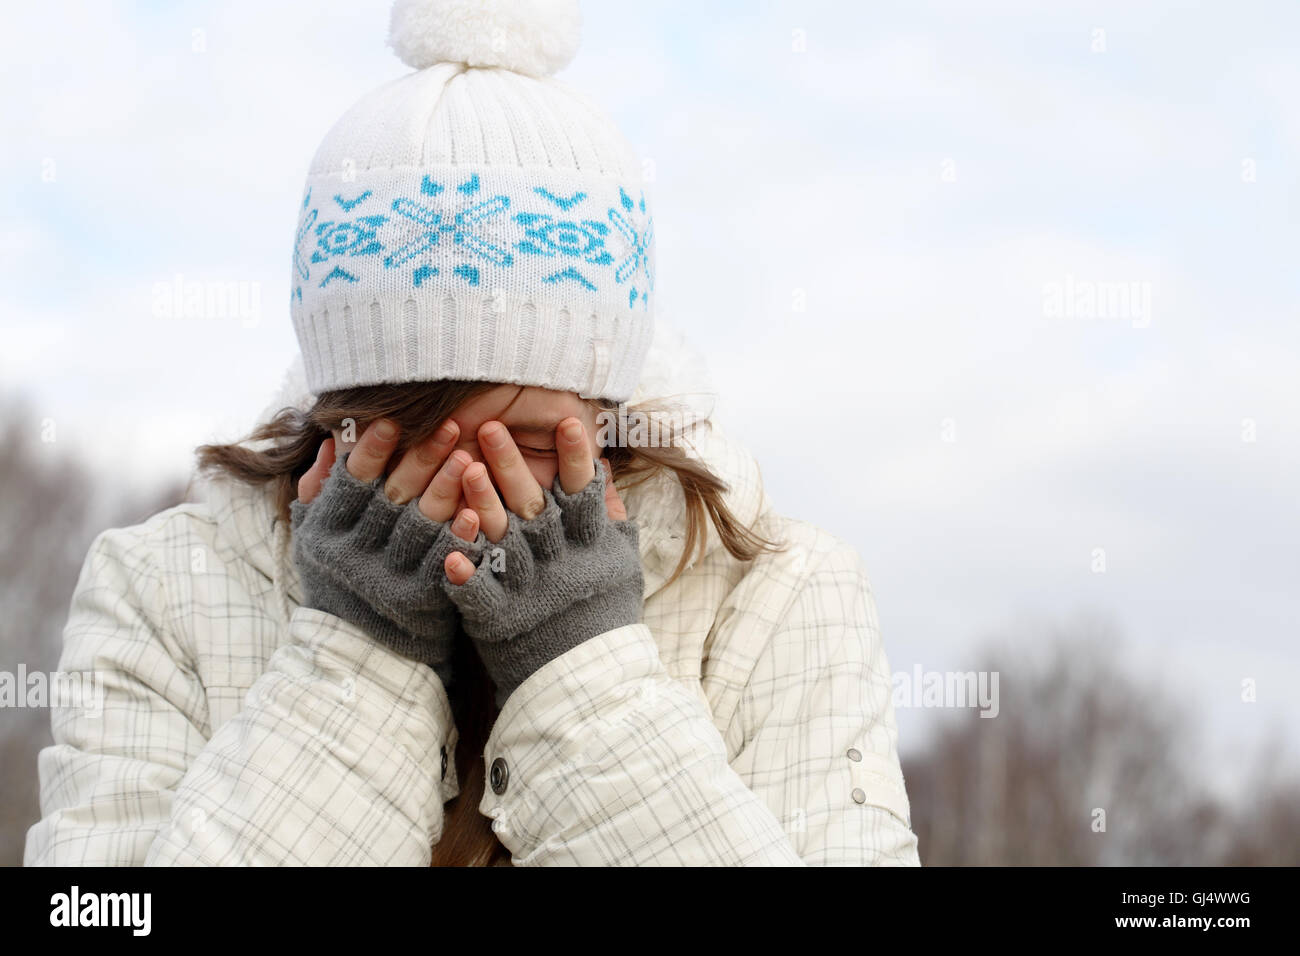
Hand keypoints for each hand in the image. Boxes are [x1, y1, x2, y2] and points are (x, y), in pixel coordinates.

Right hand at [289, 418, 485, 687]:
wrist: (357, 652)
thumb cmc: (336, 581)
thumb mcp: (314, 536)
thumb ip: (319, 489)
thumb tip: (330, 442)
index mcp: (328, 530)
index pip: (350, 483)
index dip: (369, 451)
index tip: (390, 420)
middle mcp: (355, 553)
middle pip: (391, 497)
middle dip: (421, 458)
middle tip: (451, 423)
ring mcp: (389, 578)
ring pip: (420, 526)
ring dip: (445, 490)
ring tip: (469, 457)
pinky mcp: (420, 600)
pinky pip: (442, 564)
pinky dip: (458, 537)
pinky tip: (475, 514)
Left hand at [438, 418, 643, 709]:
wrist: (591, 682)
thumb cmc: (604, 615)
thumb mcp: (619, 562)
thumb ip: (611, 517)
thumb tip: (604, 469)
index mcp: (590, 545)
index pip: (584, 492)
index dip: (576, 457)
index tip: (568, 419)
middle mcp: (560, 562)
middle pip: (534, 506)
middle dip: (511, 465)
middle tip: (489, 426)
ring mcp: (529, 590)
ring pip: (502, 540)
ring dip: (482, 504)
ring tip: (461, 467)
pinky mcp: (502, 620)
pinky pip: (480, 595)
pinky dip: (466, 576)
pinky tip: (449, 554)